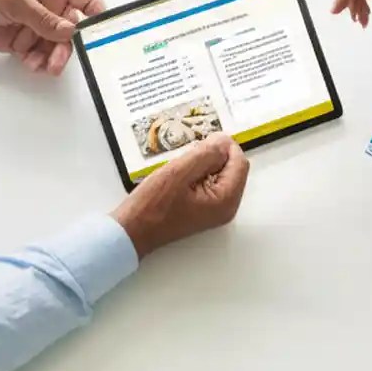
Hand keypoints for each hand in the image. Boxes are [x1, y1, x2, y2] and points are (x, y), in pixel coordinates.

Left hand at [0, 0, 105, 75]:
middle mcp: (49, 10)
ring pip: (58, 47)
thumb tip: (70, 30)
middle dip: (69, 45)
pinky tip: (31, 63)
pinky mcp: (27, 44)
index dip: (96, 11)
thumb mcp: (16, 1)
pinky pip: (42, 56)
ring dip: (54, 57)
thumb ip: (43, 18)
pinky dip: (39, 62)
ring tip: (44, 66)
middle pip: (73, 29)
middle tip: (60, 58)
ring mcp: (38, 28)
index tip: (101, 29)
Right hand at [111, 133, 249, 258]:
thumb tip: (223, 141)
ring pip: (220, 174)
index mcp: (226, 200)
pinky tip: (179, 177)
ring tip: (181, 168)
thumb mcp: (179, 172)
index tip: (203, 139)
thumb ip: (206, 154)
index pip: (239, 162)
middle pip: (232, 168)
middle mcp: (226, 208)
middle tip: (188, 154)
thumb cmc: (152, 206)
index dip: (224, 146)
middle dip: (214, 155)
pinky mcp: (204, 210)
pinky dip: (198, 174)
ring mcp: (215, 210)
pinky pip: (209, 183)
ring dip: (204, 164)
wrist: (132, 231)